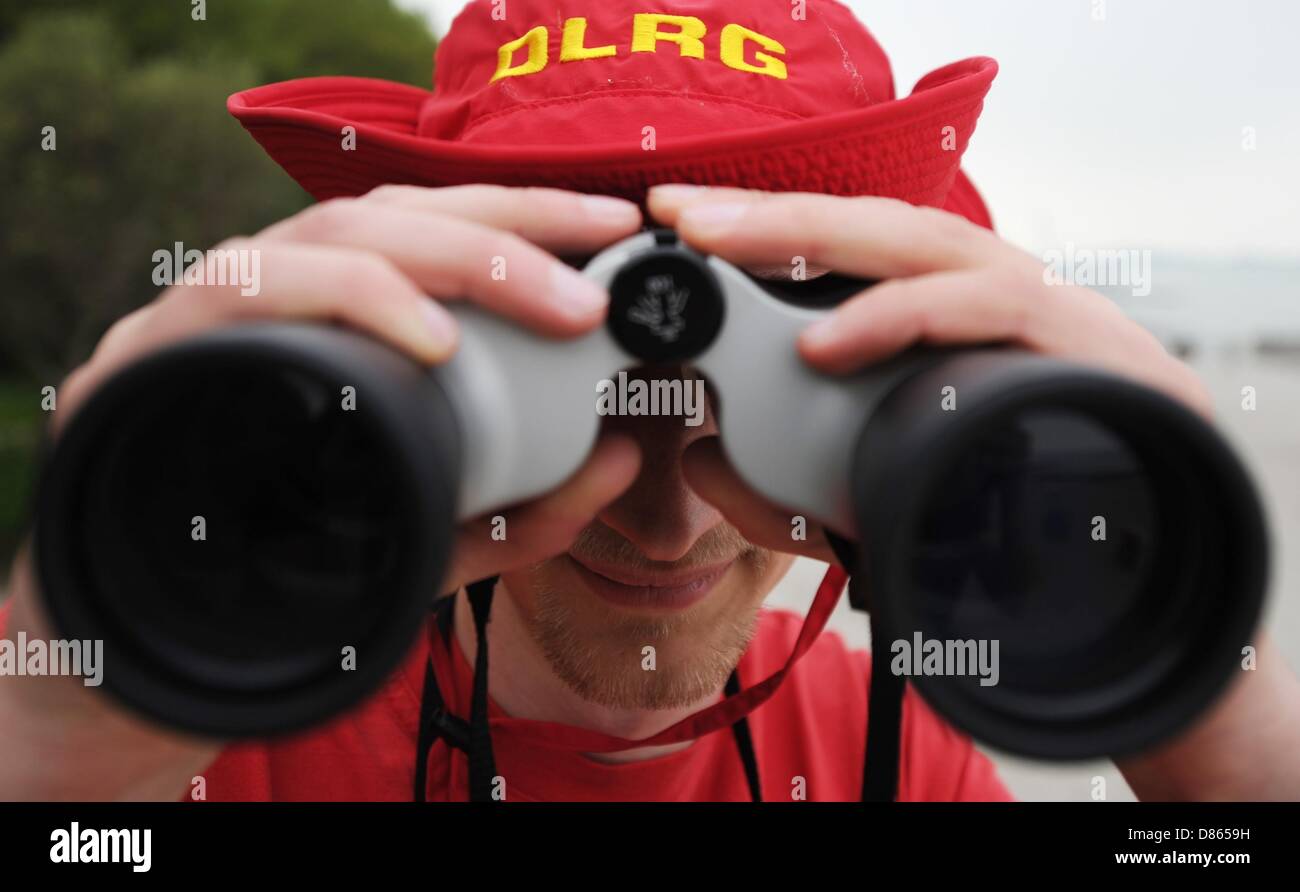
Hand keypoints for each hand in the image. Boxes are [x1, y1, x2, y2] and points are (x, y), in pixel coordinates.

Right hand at [1, 185, 644, 794]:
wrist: (161, 631)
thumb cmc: (301, 558)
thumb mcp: (437, 537)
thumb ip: (528, 508)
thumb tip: (628, 456)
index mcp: (339, 311)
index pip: (432, 227)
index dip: (527, 214)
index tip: (615, 222)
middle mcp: (281, 290)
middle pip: (394, 215)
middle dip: (511, 236)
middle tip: (599, 291)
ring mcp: (220, 310)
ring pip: (333, 236)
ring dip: (456, 260)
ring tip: (552, 307)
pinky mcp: (161, 347)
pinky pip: (253, 293)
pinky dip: (354, 301)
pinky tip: (430, 341)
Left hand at [647, 184, 1212, 564]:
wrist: (1144, 540)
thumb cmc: (1007, 492)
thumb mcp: (877, 490)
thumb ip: (786, 487)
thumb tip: (695, 461)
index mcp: (937, 310)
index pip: (841, 249)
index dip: (759, 230)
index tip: (673, 225)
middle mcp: (979, 290)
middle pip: (863, 228)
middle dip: (766, 217)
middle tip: (678, 215)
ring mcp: (1028, 306)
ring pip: (915, 243)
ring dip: (810, 238)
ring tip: (721, 247)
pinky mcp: (1070, 340)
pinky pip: (978, 308)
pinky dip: (897, 316)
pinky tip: (824, 339)